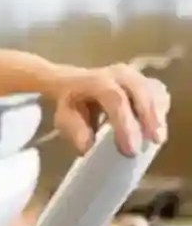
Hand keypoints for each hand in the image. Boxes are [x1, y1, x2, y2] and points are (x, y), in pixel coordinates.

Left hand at [50, 64, 168, 154]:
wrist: (72, 83)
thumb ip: (76, 130)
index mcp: (96, 81)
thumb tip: (88, 147)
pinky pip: (159, 94)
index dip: (126, 125)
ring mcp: (134, 75)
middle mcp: (118, 74)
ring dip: (158, 116)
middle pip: (140, 92)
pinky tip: (157, 127)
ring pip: (154, 92)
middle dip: (149, 118)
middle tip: (154, 142)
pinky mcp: (145, 81)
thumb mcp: (64, 116)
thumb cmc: (71, 103)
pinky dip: (161, 110)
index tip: (130, 150)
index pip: (115, 99)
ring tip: (157, 139)